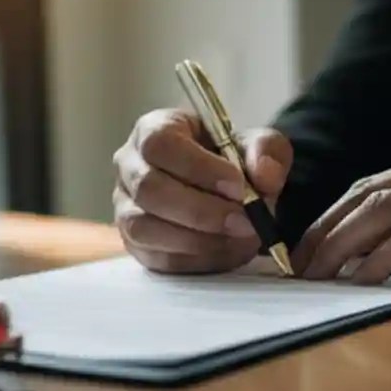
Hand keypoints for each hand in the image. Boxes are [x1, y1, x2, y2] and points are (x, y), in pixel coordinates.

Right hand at [113, 109, 293, 272]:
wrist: (222, 192)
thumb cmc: (229, 161)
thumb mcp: (255, 145)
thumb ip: (266, 152)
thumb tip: (264, 176)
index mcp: (153, 130)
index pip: (160, 144)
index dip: (198, 167)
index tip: (238, 186)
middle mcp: (130, 168)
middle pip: (149, 189)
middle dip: (201, 210)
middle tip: (245, 221)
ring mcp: (125, 209)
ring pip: (146, 228)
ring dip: (198, 238)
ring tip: (240, 237)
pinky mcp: (135, 245)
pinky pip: (158, 259)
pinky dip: (197, 259)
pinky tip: (227, 250)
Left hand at [292, 142, 390, 282]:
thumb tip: (365, 257)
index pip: (369, 185)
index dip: (330, 218)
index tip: (304, 249)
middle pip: (367, 194)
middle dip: (324, 232)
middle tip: (298, 267)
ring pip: (384, 209)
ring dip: (342, 245)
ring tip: (319, 275)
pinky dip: (383, 258)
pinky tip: (363, 279)